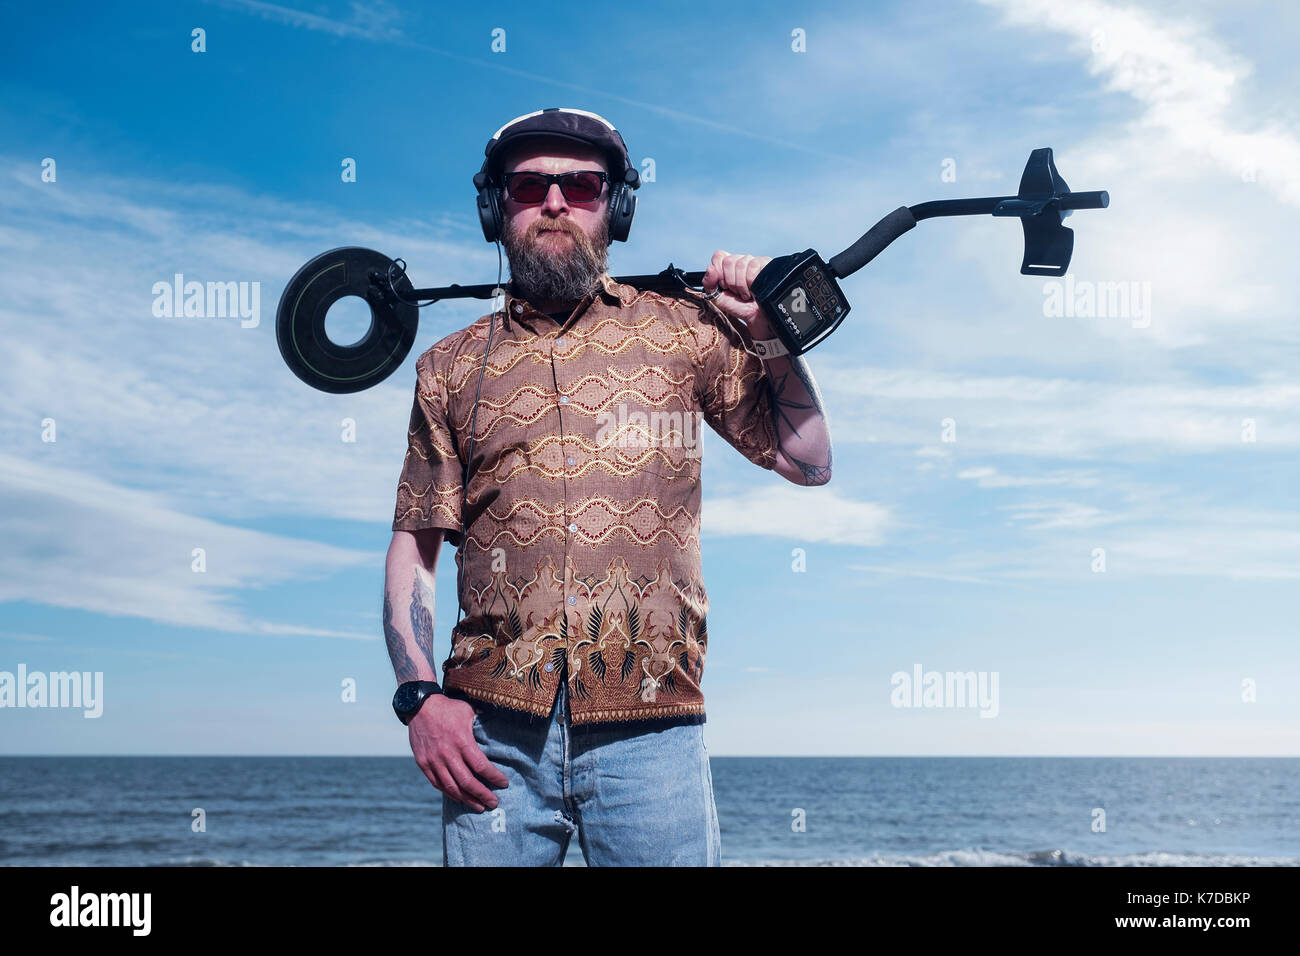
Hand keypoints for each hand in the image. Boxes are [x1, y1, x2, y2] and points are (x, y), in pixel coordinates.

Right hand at [408, 694, 508, 812]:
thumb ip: (482, 723)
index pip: (481, 766)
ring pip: (452, 787)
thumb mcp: (468, 711)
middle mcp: (447, 754)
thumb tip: (498, 730)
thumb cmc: (448, 708)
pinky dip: (449, 793)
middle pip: (468, 782)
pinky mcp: (423, 763)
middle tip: (493, 803)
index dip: (494, 777)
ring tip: (479, 807)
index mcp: (462, 741)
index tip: (503, 784)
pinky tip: (459, 798)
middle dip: (483, 795)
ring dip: (467, 799)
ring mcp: (434, 760)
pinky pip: (437, 783)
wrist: (419, 706)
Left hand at [701, 250, 774, 337]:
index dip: (719, 271)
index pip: (719, 256)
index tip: (723, 286)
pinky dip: (751, 282)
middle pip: (729, 261)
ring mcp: (753, 261)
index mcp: (727, 266)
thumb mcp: (718, 297)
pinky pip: (753, 266)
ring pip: (741, 264)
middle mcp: (740, 261)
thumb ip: (709, 283)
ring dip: (741, 285)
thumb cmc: (739, 306)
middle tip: (736, 292)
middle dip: (731, 282)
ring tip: (746, 293)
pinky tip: (754, 289)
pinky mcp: (765, 263)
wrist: (756, 317)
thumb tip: (710, 268)